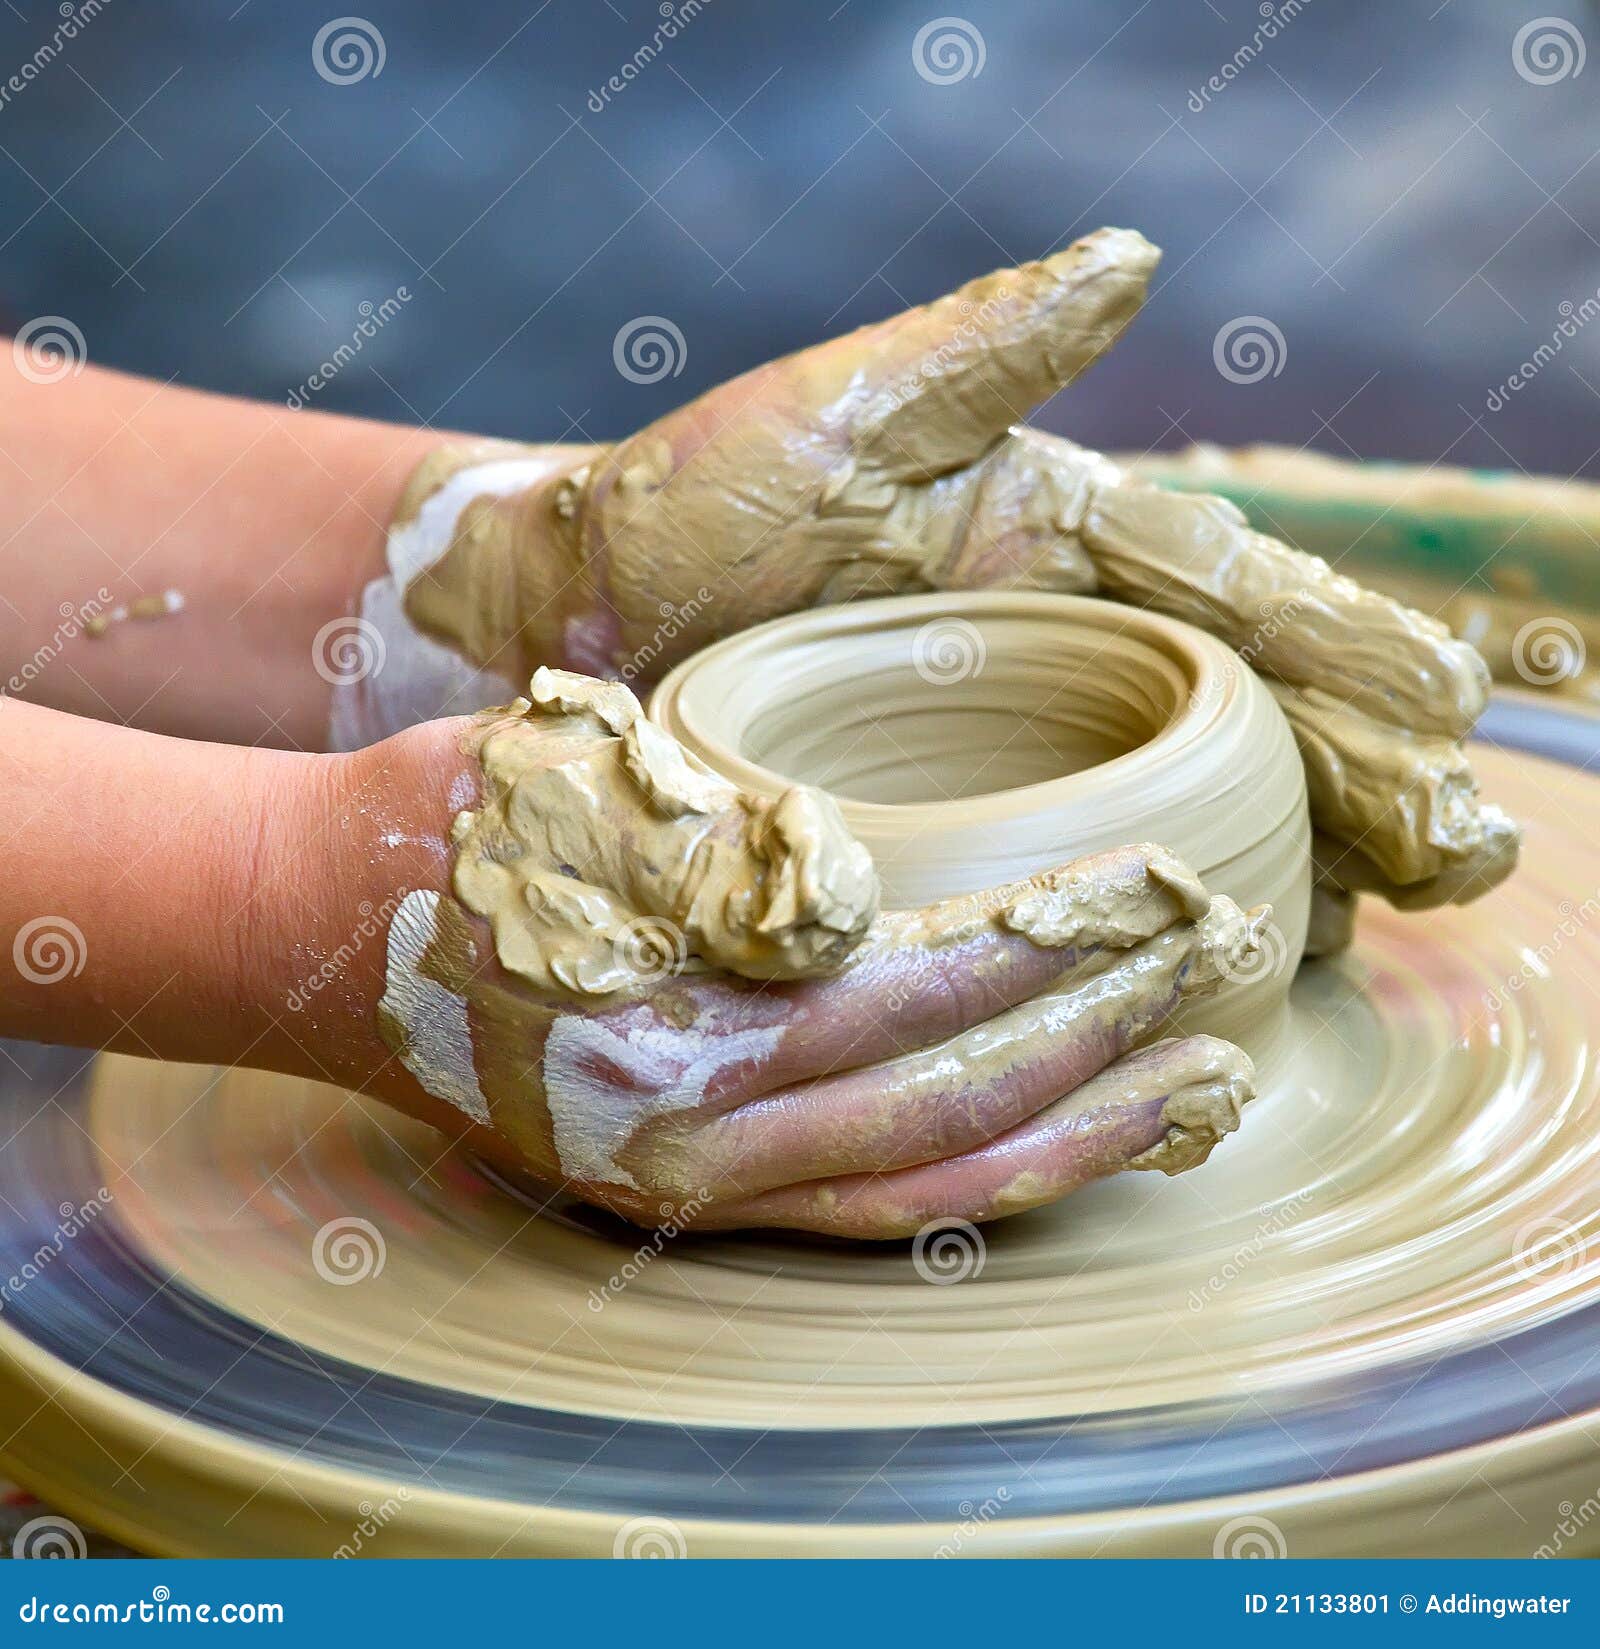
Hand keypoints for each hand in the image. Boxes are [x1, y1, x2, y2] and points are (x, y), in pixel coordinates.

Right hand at [349, 671, 1262, 1236]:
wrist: (310, 923)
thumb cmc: (447, 825)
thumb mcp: (571, 792)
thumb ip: (720, 854)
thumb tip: (856, 905)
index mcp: (670, 1026)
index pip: (912, 990)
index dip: (1046, 946)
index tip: (1156, 894)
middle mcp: (691, 1139)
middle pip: (948, 1103)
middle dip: (1100, 1040)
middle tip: (1224, 975)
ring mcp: (688, 1185)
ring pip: (926, 1186)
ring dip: (1072, 1138)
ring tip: (1199, 1095)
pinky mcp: (681, 1192)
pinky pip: (862, 1215)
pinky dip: (977, 1186)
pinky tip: (1061, 1143)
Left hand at [386, 227, 1516, 943]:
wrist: (566, 624)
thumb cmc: (685, 510)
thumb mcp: (827, 419)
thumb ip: (979, 354)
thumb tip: (1135, 259)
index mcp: (1042, 542)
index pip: (1224, 593)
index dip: (1341, 641)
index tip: (1450, 697)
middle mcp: (1048, 651)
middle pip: (1245, 714)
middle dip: (1364, 771)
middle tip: (1466, 840)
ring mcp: (1005, 752)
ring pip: (1193, 803)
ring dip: (1307, 857)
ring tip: (1404, 906)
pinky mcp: (948, 830)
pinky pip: (1089, 869)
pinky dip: (1177, 911)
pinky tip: (1250, 959)